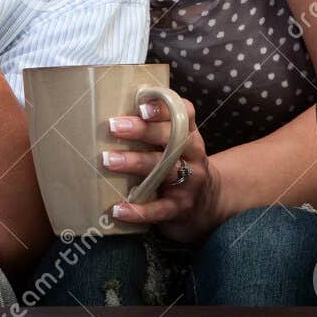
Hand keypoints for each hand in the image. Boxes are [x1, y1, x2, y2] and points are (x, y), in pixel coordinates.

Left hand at [101, 97, 222, 244]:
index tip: (141, 106)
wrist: (207, 202)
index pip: (184, 113)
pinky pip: (159, 209)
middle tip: (114, 127)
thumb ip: (154, 129)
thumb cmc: (180, 165)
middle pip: (172, 138)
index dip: (164, 109)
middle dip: (143, 130)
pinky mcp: (181, 208)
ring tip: (109, 161)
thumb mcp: (176, 144)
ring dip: (135, 163)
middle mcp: (193, 155)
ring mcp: (190, 182)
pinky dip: (138, 210)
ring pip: (165, 169)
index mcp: (190, 134)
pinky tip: (118, 209)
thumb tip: (112, 114)